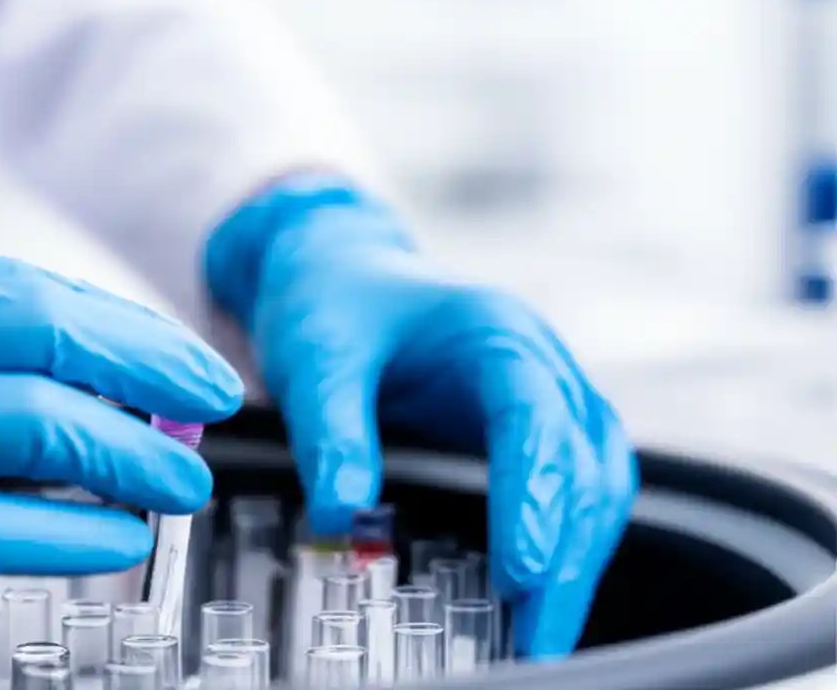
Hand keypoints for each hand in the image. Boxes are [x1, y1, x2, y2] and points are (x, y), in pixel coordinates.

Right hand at [0, 258, 241, 680]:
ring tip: (185, 476)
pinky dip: (85, 531)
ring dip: (136, 456)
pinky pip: (17, 525)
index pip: (23, 292)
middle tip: (211, 398)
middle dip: (153, 372)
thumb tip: (49, 385)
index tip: (172, 350)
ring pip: (50, 430)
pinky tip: (123, 535)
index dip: (117, 323)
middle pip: (54, 341)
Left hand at [206, 176, 636, 658]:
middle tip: (536, 644)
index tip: (521, 572)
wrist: (337, 269)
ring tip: (541, 640)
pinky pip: (577, 492)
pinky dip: (568, 548)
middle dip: (567, 559)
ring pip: (598, 486)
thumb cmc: (332, 302)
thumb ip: (331, 434)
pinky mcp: (535, 430)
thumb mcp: (315, 359)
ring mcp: (548, 396)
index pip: (536, 419)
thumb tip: (340, 518)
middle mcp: (541, 364)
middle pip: (585, 466)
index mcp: (495, 333)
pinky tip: (538, 599)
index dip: (535, 497)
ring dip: (579, 563)